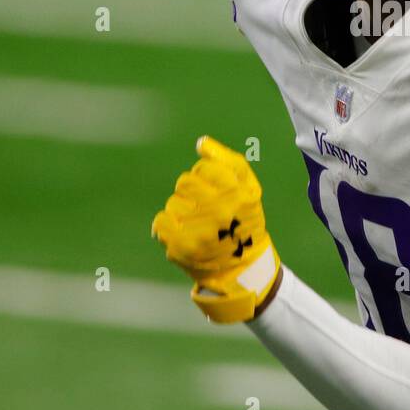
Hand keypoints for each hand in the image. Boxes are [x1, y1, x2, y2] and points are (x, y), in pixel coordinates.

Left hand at [151, 136, 280, 322]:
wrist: (242, 267)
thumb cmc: (245, 221)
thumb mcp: (249, 187)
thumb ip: (228, 160)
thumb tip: (201, 143)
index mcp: (236, 194)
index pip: (205, 168)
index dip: (208, 176)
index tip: (216, 190)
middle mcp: (217, 212)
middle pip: (185, 182)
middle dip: (193, 191)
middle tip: (206, 207)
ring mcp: (197, 231)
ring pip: (173, 201)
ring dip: (182, 209)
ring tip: (198, 222)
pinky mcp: (180, 247)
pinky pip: (161, 221)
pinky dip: (169, 224)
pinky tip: (184, 231)